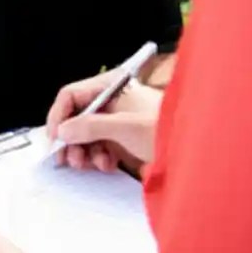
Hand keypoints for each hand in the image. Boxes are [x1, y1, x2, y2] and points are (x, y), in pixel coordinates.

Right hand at [45, 71, 161, 173]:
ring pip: (85, 135)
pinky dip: (98, 157)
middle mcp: (109, 101)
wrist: (196, 150)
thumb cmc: (164, 129)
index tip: (55, 139)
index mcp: (109, 87)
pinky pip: (98, 146)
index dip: (59, 116)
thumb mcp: (124, 127)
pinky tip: (107, 165)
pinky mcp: (122, 138)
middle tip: (69, 159)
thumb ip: (90, 128)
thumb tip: (62, 131)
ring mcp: (115, 120)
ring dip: (83, 151)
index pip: (71, 96)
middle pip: (76, 117)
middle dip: (71, 139)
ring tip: (90, 164)